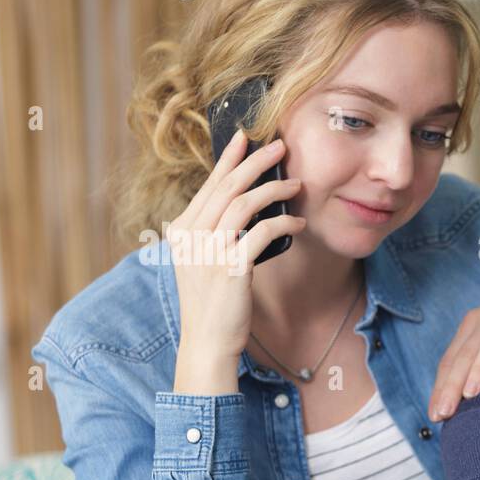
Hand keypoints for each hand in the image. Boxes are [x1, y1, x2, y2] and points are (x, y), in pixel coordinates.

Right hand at [168, 129, 305, 393]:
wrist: (206, 341)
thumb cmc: (212, 302)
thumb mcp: (204, 261)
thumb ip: (214, 233)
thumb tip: (244, 205)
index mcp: (181, 230)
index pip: (208, 186)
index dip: (228, 159)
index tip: (245, 138)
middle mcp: (191, 236)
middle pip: (227, 187)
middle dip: (255, 162)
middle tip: (280, 147)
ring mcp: (209, 251)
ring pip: (243, 204)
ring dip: (273, 189)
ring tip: (296, 183)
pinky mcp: (231, 267)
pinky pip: (262, 232)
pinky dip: (282, 222)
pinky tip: (297, 220)